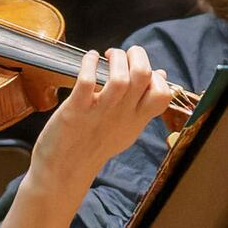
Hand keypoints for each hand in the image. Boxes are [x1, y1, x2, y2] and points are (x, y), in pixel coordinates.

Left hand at [28, 47, 174, 188]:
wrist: (64, 172)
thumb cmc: (94, 145)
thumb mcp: (127, 127)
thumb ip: (144, 103)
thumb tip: (160, 75)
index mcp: (137, 119)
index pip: (163, 94)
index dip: (156, 77)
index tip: (140, 72)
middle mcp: (122, 114)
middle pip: (143, 75)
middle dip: (136, 56)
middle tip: (123, 55)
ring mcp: (100, 112)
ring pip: (120, 78)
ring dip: (115, 59)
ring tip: (106, 56)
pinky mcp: (75, 111)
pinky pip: (86, 82)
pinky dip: (88, 64)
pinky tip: (88, 58)